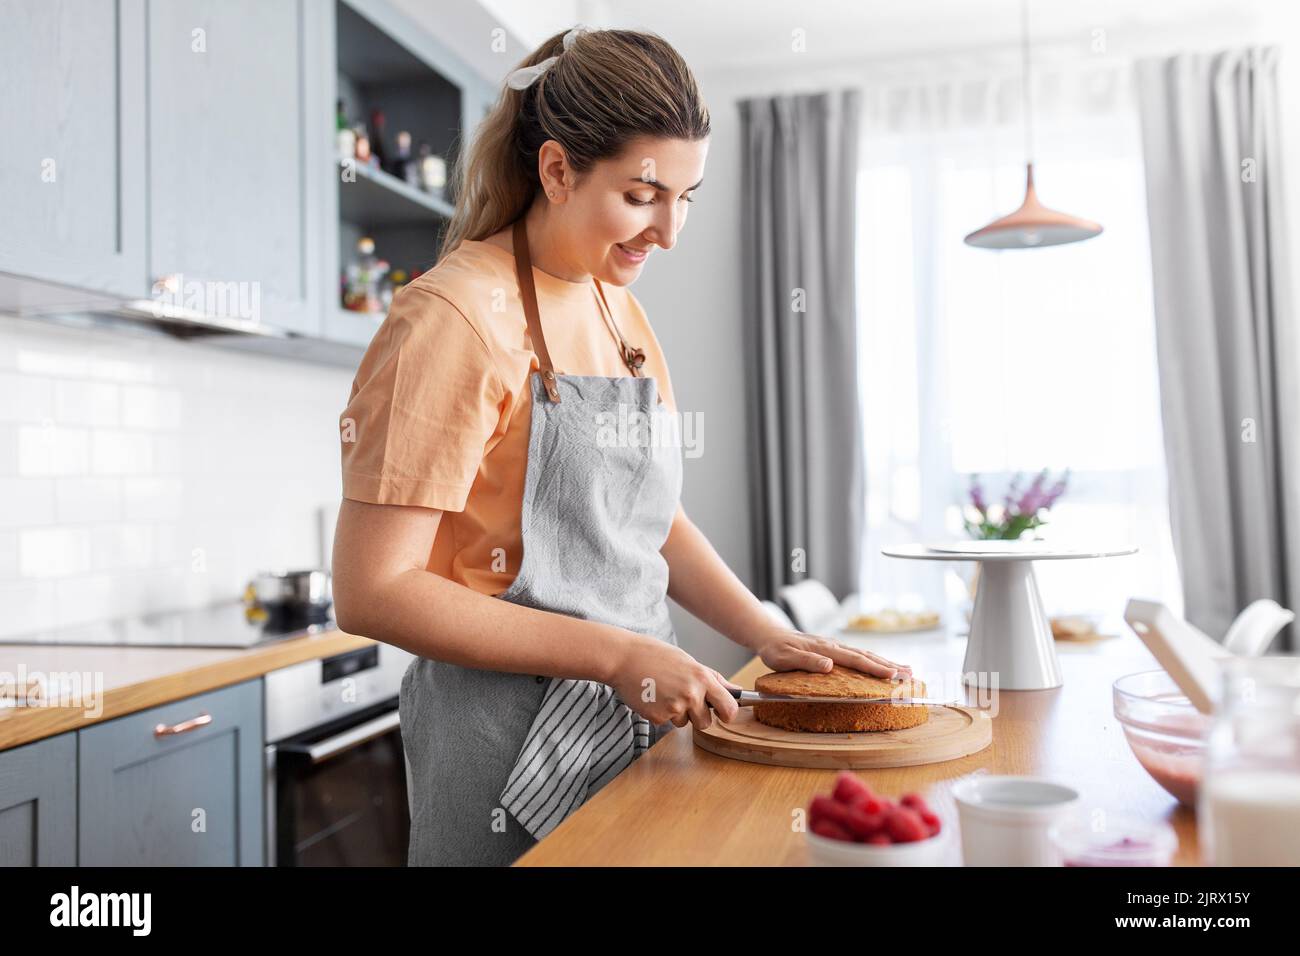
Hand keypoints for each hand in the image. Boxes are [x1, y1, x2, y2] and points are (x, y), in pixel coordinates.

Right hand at [607, 633, 741, 729]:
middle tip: (684, 700)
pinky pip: (666, 722)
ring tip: (664, 692)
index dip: (728, 713)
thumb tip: (735, 691)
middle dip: (698, 717)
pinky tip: (652, 696)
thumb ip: (712, 679)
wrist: (624, 658)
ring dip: (677, 714)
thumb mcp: (689, 662)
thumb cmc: (656, 656)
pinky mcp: (658, 717)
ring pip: (684, 723)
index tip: (724, 714)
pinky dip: (660, 713)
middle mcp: (692, 694)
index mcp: (703, 678)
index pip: (729, 707)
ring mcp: (675, 707)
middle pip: (706, 723)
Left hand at [753, 627, 911, 679]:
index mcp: (826, 649)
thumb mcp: (785, 659)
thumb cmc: (776, 651)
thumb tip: (829, 665)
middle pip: (867, 655)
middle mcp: (834, 646)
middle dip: (889, 665)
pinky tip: (883, 665)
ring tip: (907, 669)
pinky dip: (874, 660)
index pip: (855, 660)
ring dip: (886, 662)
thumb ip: (806, 662)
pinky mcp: (834, 649)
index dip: (874, 668)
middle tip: (910, 675)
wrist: (770, 636)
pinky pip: (858, 655)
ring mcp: (835, 646)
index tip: (892, 675)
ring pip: (865, 654)